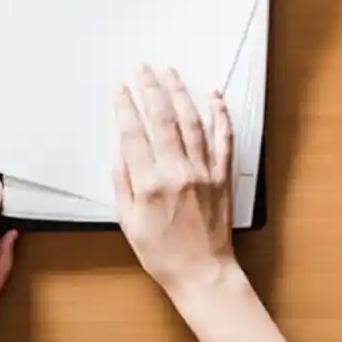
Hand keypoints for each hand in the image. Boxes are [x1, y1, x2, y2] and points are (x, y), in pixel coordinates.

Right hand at [112, 65, 238, 295]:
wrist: (203, 273)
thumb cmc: (163, 255)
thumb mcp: (129, 223)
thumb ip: (122, 184)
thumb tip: (119, 152)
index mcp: (150, 184)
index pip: (133, 134)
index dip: (125, 107)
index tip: (119, 88)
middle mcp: (177, 172)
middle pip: (162, 119)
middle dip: (150, 89)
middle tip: (142, 68)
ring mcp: (203, 172)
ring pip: (191, 122)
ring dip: (180, 93)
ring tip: (170, 72)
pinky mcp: (222, 176)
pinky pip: (223, 139)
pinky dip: (220, 115)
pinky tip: (213, 96)